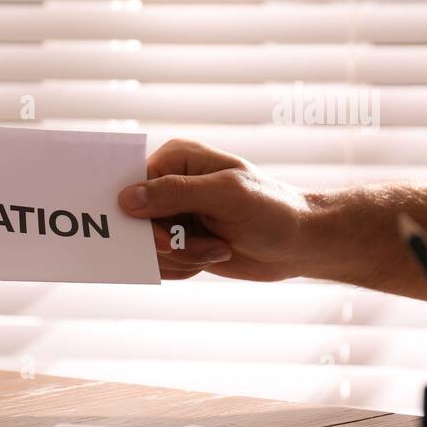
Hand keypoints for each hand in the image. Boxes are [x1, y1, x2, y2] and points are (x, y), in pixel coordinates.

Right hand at [117, 139, 317, 281]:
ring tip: (218, 247)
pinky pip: (160, 263)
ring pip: (147, 249)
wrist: (299, 243)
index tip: (167, 239)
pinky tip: (214, 254)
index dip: (142, 219)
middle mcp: (168, 184)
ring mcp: (172, 214)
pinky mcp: (178, 240)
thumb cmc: (271, 210)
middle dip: (169, 245)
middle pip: (136, 224)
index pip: (131, 188)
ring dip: (182, 258)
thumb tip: (126, 199)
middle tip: (207, 246)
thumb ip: (175, 193)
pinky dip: (185, 267)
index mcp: (175, 160)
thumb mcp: (225, 195)